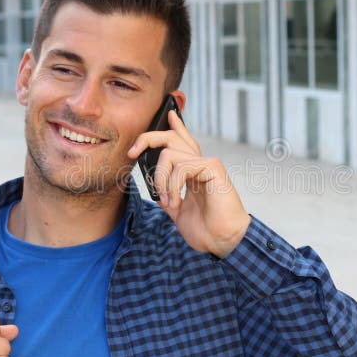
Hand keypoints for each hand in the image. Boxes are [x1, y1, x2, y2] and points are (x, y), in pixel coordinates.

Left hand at [128, 110, 250, 257]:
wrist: (223, 242)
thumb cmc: (206, 229)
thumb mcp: (177, 210)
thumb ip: (166, 194)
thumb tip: (151, 184)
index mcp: (194, 170)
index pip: (183, 140)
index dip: (175, 125)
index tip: (167, 114)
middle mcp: (201, 162)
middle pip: (171, 137)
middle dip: (147, 139)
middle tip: (133, 154)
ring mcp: (207, 164)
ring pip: (169, 154)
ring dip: (160, 180)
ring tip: (168, 202)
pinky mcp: (212, 168)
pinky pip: (181, 167)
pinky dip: (172, 186)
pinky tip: (176, 202)